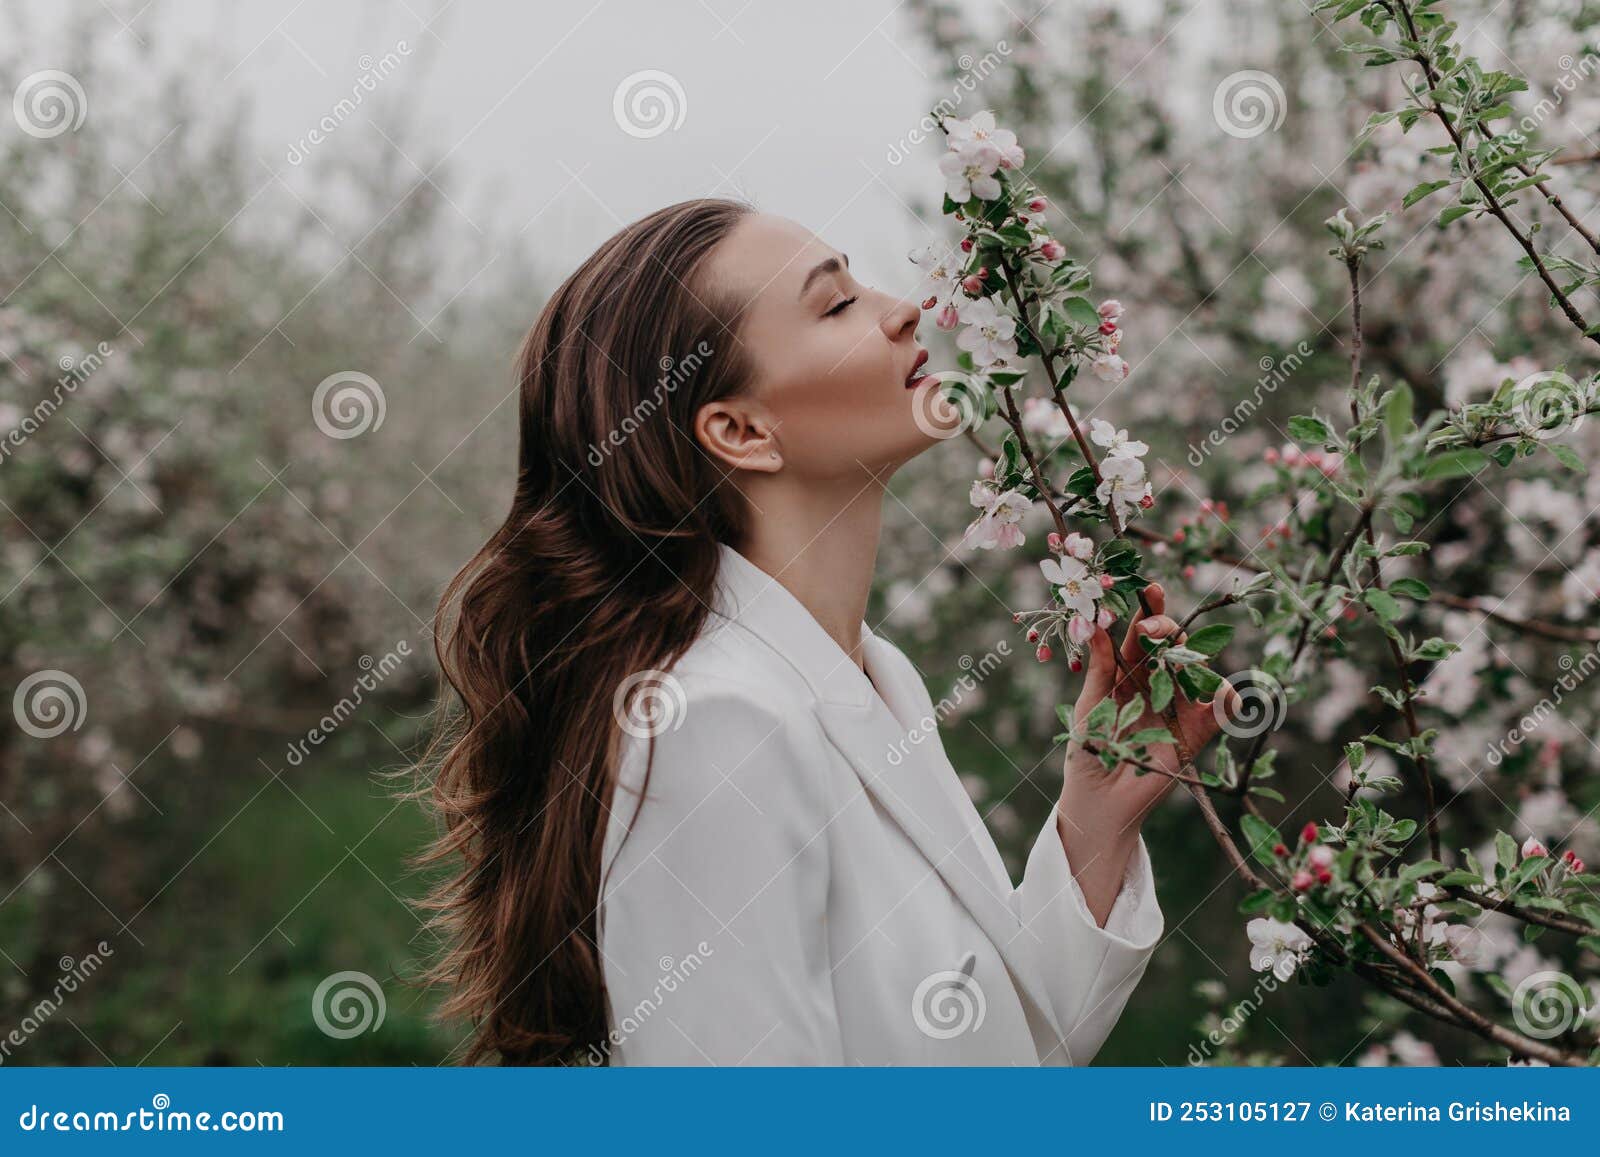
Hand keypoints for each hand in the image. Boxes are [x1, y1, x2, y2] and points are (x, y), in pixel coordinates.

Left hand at [1062, 583, 1239, 829]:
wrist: (1100, 800)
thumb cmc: (1089, 751)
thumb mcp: (1091, 704)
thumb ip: (1099, 667)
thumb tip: (1096, 624)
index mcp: (1128, 673)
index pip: (1140, 636)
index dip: (1147, 612)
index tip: (1149, 589)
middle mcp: (1157, 684)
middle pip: (1172, 646)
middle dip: (1166, 629)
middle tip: (1149, 629)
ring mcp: (1179, 706)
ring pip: (1198, 670)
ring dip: (1194, 657)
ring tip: (1178, 653)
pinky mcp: (1197, 733)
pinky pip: (1221, 711)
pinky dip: (1228, 699)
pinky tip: (1223, 692)